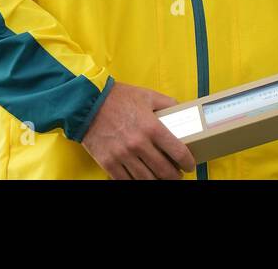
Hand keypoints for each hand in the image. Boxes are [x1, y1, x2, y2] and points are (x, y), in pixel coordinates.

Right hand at [81, 81, 197, 179]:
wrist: (87, 102)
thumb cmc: (118, 97)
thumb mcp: (147, 95)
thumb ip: (167, 103)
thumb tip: (182, 110)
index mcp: (152, 127)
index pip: (178, 152)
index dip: (188, 162)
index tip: (190, 165)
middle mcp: (139, 144)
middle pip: (164, 171)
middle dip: (175, 176)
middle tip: (178, 175)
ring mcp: (123, 155)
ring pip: (147, 179)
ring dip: (158, 182)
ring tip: (161, 179)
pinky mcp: (109, 163)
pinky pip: (126, 181)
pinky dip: (137, 183)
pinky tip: (142, 179)